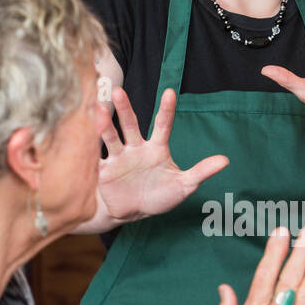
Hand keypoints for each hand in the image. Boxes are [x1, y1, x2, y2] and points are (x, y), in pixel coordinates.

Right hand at [96, 87, 227, 224]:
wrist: (132, 213)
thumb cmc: (159, 196)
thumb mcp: (183, 186)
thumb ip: (201, 172)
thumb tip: (226, 160)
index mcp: (156, 149)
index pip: (163, 125)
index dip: (166, 110)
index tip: (169, 92)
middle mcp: (136, 148)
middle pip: (130, 125)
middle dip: (125, 109)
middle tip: (120, 91)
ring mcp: (118, 158)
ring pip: (111, 137)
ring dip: (104, 124)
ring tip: (97, 110)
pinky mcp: (104, 171)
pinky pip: (95, 158)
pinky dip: (86, 149)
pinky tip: (79, 136)